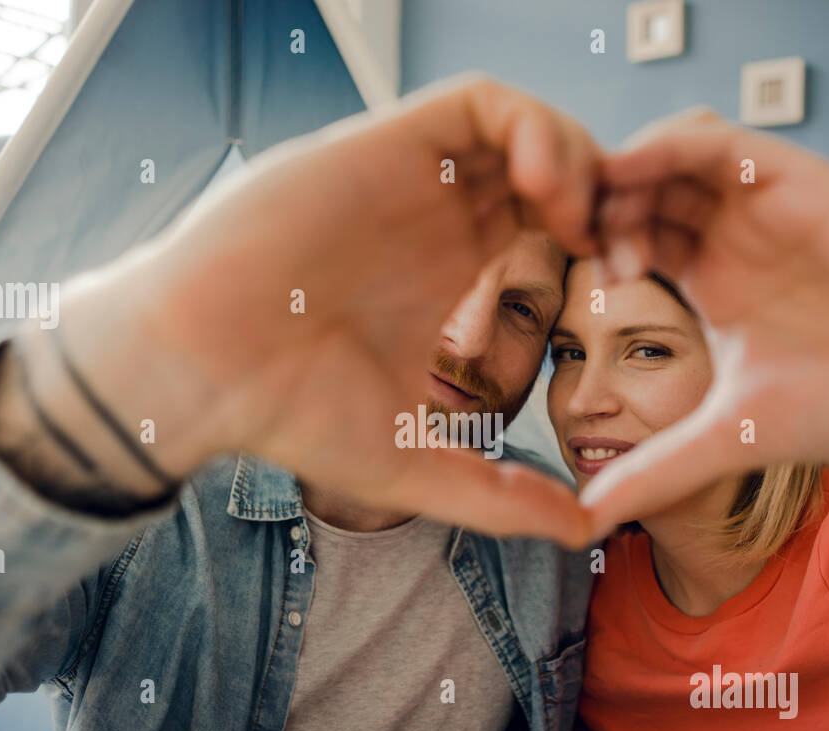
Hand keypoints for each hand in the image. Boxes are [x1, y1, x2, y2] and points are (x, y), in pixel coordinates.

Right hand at [43, 75, 602, 545]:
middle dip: (605, 192)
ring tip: (585, 217)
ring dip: (577, 155)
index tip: (625, 283)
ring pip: (523, 126)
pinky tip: (546, 186)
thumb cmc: (289, 414)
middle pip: (548, 165)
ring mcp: (412, 177)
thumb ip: (500, 497)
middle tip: (622, 245)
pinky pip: (480, 103)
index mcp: (448, 269)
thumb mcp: (417, 465)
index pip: (548, 221)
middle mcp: (435, 214)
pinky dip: (532, 126)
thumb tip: (582, 528)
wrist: (202, 373)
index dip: (603, 240)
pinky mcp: (383, 143)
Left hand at [580, 107, 828, 531]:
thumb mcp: (721, 437)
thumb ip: (652, 472)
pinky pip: (717, 137)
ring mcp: (765, 203)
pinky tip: (631, 175)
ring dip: (626, 170)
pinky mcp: (798, 178)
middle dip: (599, 201)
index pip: (633, 231)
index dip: (594, 241)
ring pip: (673, 150)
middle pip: (644, 183)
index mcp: (712, 278)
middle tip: (578, 234)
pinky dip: (666, 143)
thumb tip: (585, 521)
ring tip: (603, 213)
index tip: (582, 276)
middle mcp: (735, 234)